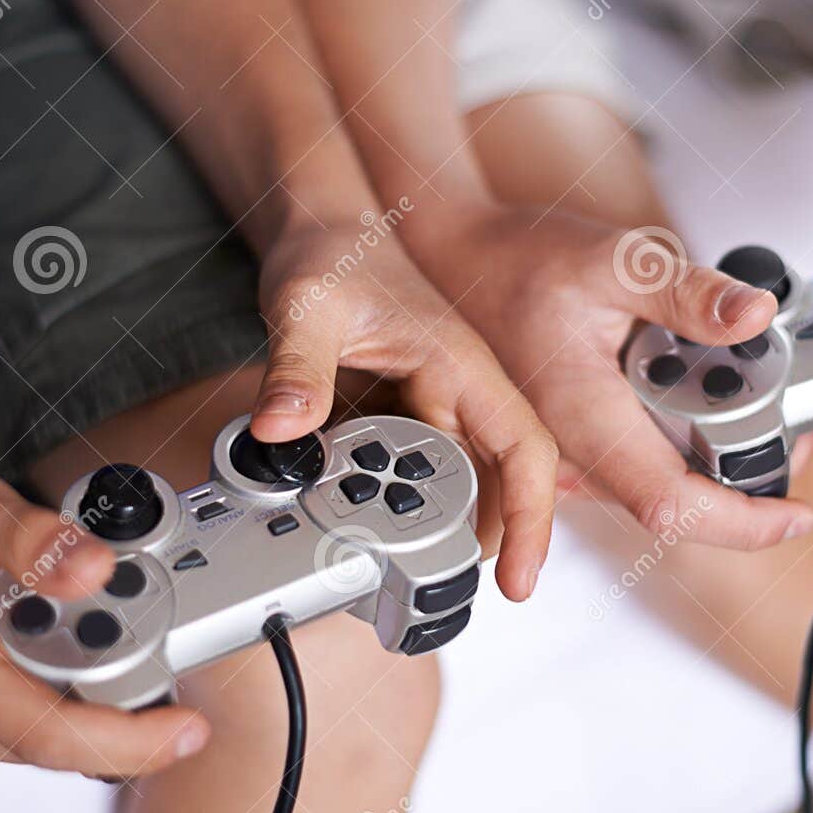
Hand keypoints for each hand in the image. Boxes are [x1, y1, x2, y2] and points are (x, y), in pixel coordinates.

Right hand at [0, 455, 208, 776]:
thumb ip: (40, 541)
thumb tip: (96, 569)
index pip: (56, 737)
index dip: (134, 743)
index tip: (188, 732)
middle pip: (55, 739)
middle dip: (109, 694)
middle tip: (131, 626)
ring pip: (32, 735)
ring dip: (68, 688)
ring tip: (56, 615)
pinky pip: (4, 726)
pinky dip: (34, 689)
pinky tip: (28, 637)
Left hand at [250, 222, 556, 598]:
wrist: (322, 232)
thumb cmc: (332, 255)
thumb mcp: (306, 305)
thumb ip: (295, 370)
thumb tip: (279, 433)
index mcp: (461, 366)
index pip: (525, 451)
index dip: (533, 519)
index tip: (519, 579)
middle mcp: (462, 394)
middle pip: (491, 488)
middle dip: (464, 540)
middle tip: (415, 577)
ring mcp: (438, 411)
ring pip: (450, 490)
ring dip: (421, 525)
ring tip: (375, 552)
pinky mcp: (411, 421)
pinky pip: (410, 476)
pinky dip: (385, 502)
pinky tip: (349, 515)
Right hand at [406, 204, 812, 549]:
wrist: (464, 262)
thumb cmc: (519, 262)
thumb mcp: (615, 259)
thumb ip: (688, 290)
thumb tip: (755, 315)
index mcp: (583, 419)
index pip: (669, 505)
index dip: (739, 524)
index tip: (794, 514)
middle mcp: (576, 453)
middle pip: (681, 503)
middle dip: (749, 476)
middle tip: (796, 422)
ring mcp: (578, 456)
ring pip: (667, 485)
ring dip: (722, 454)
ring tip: (755, 389)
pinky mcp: (585, 446)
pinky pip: (648, 462)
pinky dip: (691, 437)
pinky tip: (710, 386)